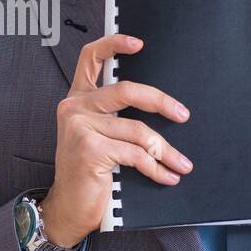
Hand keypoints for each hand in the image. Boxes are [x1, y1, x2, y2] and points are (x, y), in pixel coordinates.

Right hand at [42, 33, 192, 247]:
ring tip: (181, 163)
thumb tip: (160, 106)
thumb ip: (113, 116)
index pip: (90, 58)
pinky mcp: (90, 149)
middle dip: (161, 103)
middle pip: (127, 91)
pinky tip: (167, 175)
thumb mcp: (95, 136)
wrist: (68, 207)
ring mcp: (80, 127)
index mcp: (76, 99)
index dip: (114, 44)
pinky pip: (136, 154)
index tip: (138, 42)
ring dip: (166, 150)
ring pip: (137, 130)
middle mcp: (74, 108)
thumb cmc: (87, 172)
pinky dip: (156, 168)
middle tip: (182, 115)